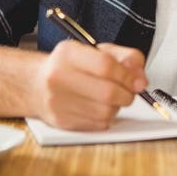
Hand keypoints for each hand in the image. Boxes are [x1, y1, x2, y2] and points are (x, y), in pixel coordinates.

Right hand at [32, 41, 146, 130]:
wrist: (36, 84)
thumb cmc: (69, 66)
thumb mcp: (95, 51)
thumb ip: (124, 57)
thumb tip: (140, 79)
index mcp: (68, 54)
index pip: (106, 66)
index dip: (128, 75)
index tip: (137, 80)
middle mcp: (58, 77)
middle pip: (107, 92)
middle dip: (127, 94)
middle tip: (128, 92)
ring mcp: (57, 101)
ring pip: (105, 112)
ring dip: (116, 107)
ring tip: (111, 98)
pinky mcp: (60, 121)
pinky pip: (97, 125)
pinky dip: (106, 118)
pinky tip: (98, 107)